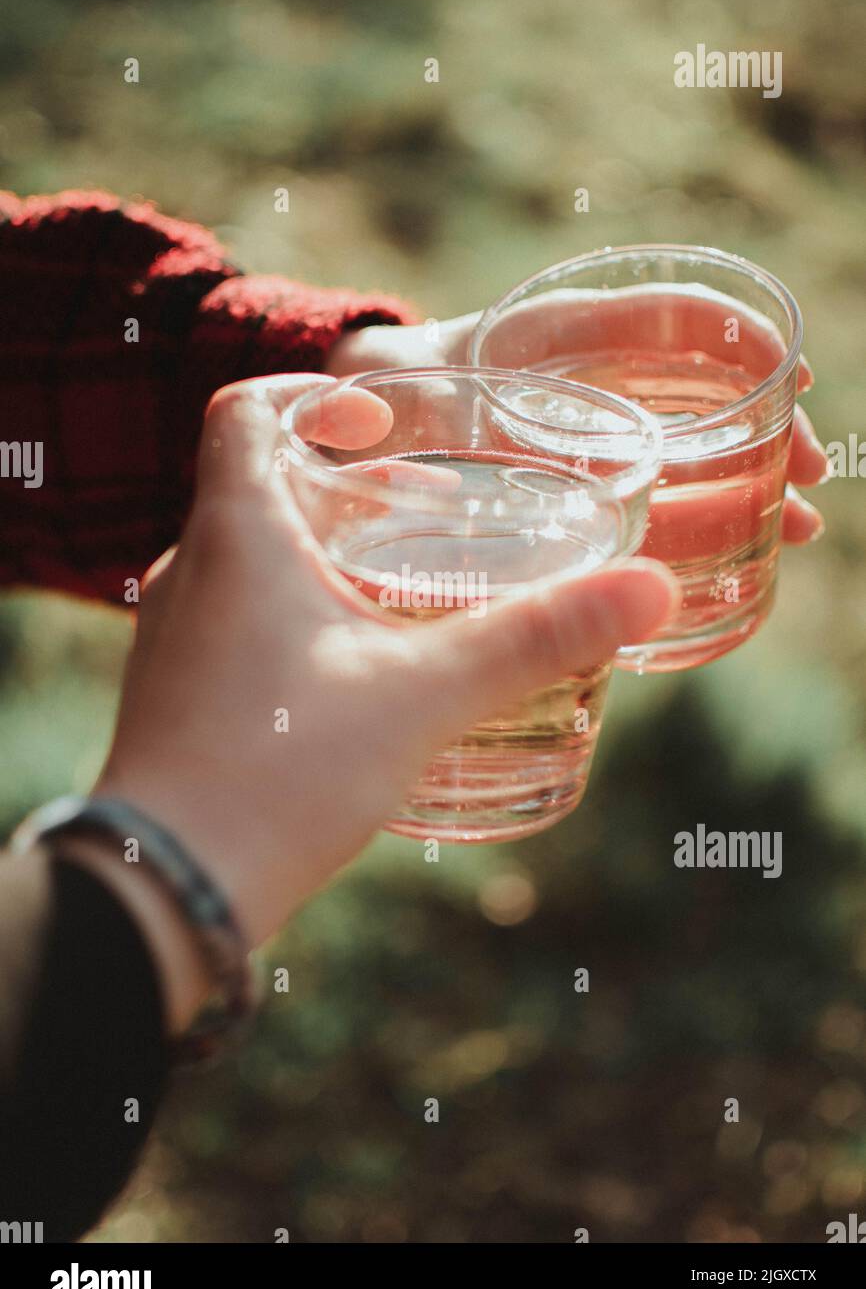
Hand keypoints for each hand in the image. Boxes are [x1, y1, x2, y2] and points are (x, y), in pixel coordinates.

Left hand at [94, 371, 677, 1028]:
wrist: (170, 889)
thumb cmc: (281, 771)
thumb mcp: (424, 695)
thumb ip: (534, 639)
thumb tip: (647, 590)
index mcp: (234, 535)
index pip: (246, 412)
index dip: (313, 398)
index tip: (381, 424)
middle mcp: (188, 572)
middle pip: (256, 487)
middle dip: (343, 489)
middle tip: (424, 513)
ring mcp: (173, 640)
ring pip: (245, 562)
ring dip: (319, 557)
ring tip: (402, 593)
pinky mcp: (176, 699)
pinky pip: (234, 626)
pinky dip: (294, 620)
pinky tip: (356, 675)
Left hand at [327, 311, 827, 542]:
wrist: (357, 427)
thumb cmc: (377, 393)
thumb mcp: (395, 391)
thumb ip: (401, 395)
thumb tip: (395, 399)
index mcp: (551, 335)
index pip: (664, 318)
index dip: (737, 337)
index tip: (795, 376)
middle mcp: (586, 380)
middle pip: (699, 392)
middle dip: (762, 430)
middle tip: (813, 482)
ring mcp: (590, 435)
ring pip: (687, 451)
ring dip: (744, 484)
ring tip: (795, 533)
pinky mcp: (582, 487)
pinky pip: (653, 499)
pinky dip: (693, 522)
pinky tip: (726, 558)